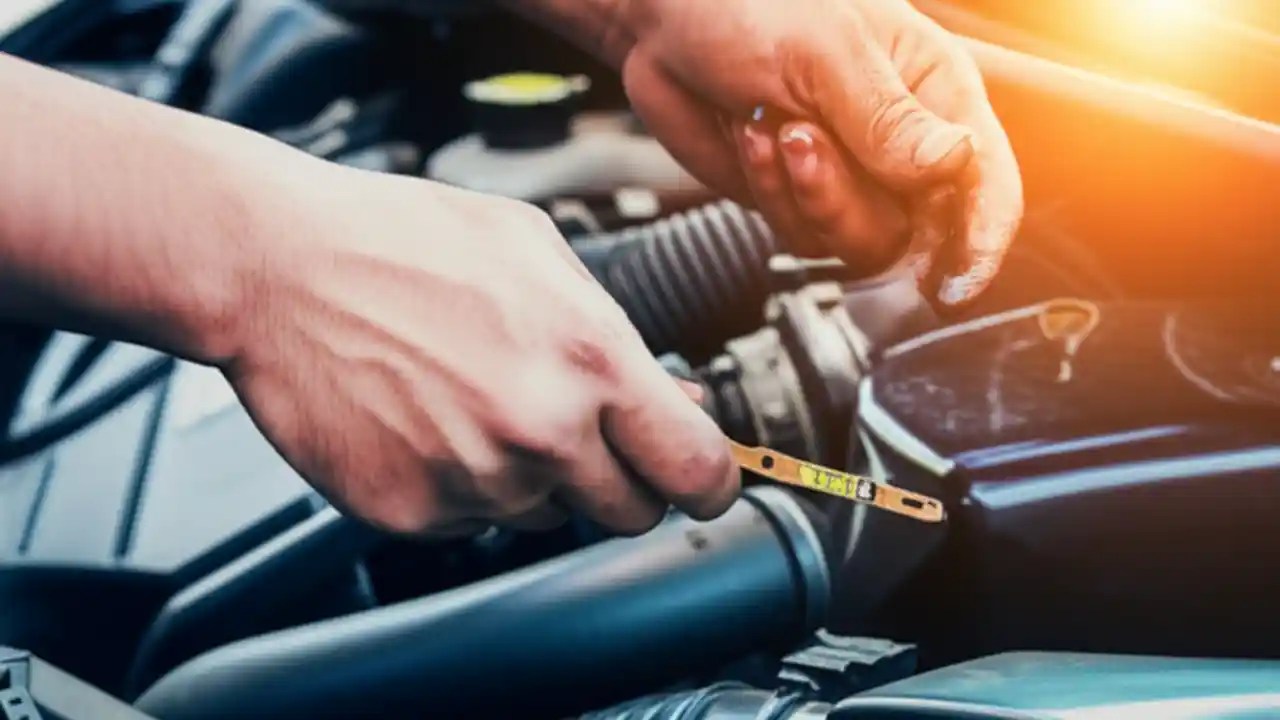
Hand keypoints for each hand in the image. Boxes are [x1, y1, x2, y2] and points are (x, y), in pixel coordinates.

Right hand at [222, 165, 737, 535]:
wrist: (277, 266)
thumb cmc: (403, 242)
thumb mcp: (538, 253)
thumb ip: (619, 334)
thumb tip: (675, 398)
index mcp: (590, 362)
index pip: (695, 470)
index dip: (708, 479)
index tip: (699, 478)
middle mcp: (541, 433)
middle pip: (631, 511)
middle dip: (618, 476)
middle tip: (572, 425)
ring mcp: (474, 481)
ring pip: (546, 515)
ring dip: (531, 475)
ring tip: (473, 399)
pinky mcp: (412, 513)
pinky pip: (472, 523)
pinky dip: (462, 485)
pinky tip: (429, 420)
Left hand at [614, 0, 1022, 306]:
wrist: (668, 17)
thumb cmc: (755, 1)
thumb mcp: (829, 51)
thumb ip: (890, 119)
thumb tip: (955, 163)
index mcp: (934, 91)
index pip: (985, 182)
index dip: (982, 241)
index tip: (955, 284)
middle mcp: (898, 142)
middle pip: (913, 232)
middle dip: (850, 202)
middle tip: (803, 138)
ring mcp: (846, 174)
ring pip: (852, 241)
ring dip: (804, 194)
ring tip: (770, 124)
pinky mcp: (794, 196)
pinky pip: (798, 231)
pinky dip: (769, 191)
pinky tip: (751, 135)